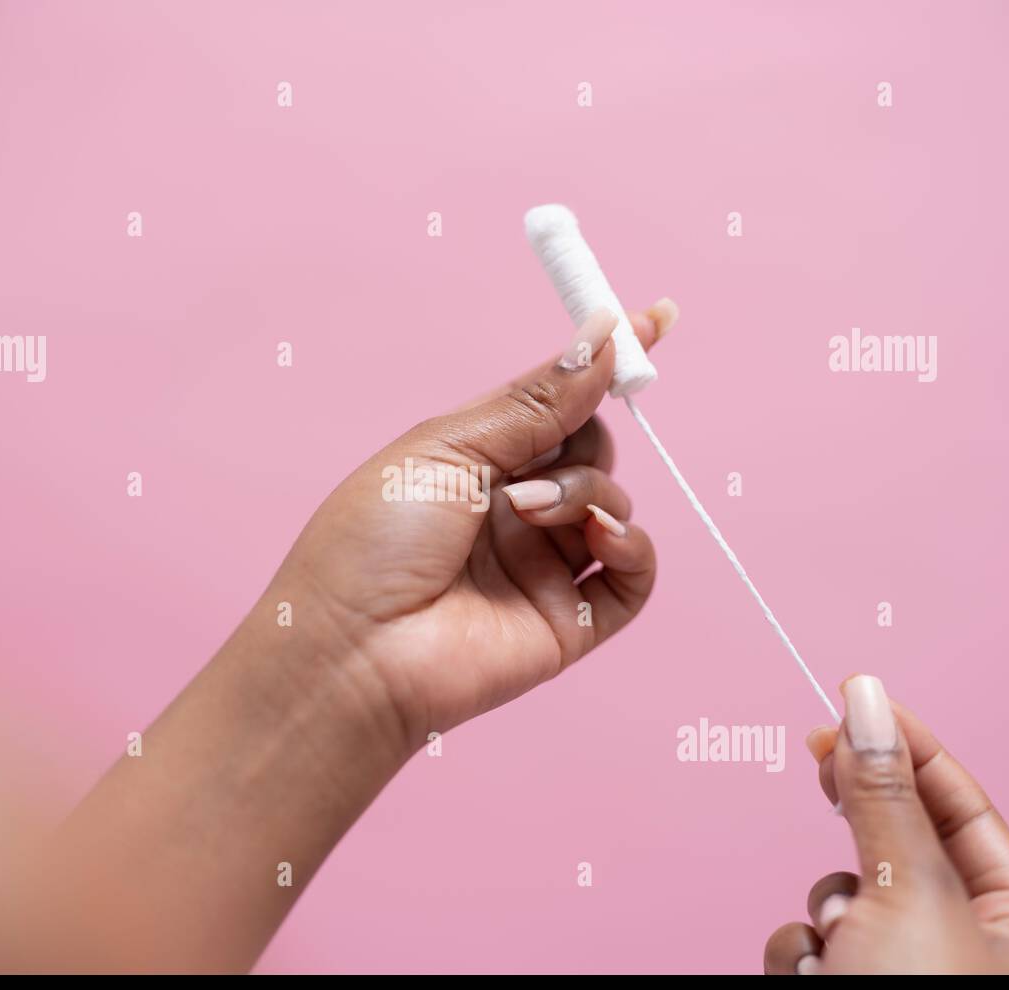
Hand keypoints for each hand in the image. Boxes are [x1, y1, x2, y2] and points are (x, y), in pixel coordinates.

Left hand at [47, 302, 676, 970]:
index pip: (557, 402)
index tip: (654, 318)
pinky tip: (598, 534)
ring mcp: (545, 564)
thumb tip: (602, 337)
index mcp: (478, 462)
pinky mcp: (571, 618)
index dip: (602, 362)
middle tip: (553, 447)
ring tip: (530, 510)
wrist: (354, 651)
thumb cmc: (374, 541)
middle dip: (586, 435)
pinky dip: (631, 542)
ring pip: (613, 502)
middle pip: (591, 447)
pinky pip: (634, 571)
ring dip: (586, 491)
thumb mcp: (451, 447)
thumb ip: (535, 402)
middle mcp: (516, 509)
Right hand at [764, 674, 1008, 974]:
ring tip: (838, 942)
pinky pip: (807, 941)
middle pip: (895, 841)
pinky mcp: (842, 987)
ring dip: (824, 909)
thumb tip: (864, 704)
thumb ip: (884, 800)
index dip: (907, 745)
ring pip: (840, 895)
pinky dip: (800, 953)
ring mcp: (898, 970)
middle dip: (856, 823)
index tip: (855, 695)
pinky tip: (815, 975)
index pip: (960, 803)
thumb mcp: (911, 895)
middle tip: (820, 751)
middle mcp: (961, 944)